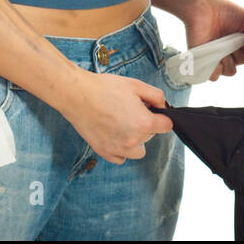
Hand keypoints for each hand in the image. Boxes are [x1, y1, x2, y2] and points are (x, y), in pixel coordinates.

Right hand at [59, 71, 174, 164]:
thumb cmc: (104, 88)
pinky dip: (121, 149)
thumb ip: (156, 95)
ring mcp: (118, 148)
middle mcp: (133, 140)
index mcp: (143, 123)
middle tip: (130, 110)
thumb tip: (162, 105)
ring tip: (123, 125)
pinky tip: (114, 134)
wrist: (77, 95)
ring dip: (135, 140)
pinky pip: (121, 158)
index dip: (162, 117)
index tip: (154, 113)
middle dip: (145, 124)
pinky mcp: (104, 152)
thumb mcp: (135, 85)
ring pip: (138, 151)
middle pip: (150, 136)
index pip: (166, 126)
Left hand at [182, 0, 243, 80]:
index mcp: (241, 42)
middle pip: (243, 62)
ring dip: (229, 60)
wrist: (202, 7)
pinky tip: (214, 55)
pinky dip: (216, 70)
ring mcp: (217, 57)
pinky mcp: (204, 61)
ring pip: (230, 71)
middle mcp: (230, 51)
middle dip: (240, 51)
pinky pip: (213, 77)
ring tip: (222, 46)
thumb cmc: (226, 11)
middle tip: (232, 38)